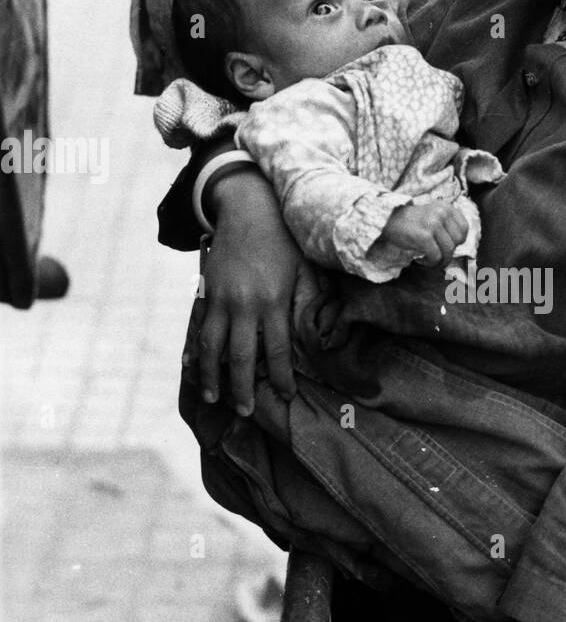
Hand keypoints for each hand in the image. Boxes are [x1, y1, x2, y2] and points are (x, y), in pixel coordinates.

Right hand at [188, 169, 308, 416]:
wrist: (248, 209)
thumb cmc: (285, 241)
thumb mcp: (306, 270)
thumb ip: (311, 304)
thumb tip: (318, 340)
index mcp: (273, 301)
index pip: (278, 350)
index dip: (281, 377)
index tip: (286, 397)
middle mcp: (244, 304)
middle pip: (242, 356)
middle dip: (243, 388)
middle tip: (245, 412)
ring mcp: (220, 298)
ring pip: (212, 346)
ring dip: (211, 375)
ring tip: (214, 398)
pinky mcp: (205, 291)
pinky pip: (196, 326)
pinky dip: (193, 349)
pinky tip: (191, 367)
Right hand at [383, 200, 468, 266]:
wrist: (385, 219)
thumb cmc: (409, 222)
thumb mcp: (430, 215)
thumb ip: (445, 226)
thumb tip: (456, 249)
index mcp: (445, 207)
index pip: (464, 228)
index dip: (457, 241)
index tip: (445, 246)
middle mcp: (441, 213)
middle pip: (458, 241)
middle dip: (448, 252)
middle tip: (436, 255)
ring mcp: (433, 224)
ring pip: (448, 251)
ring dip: (439, 261)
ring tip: (428, 259)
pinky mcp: (424, 236)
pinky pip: (436, 256)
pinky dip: (430, 263)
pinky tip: (420, 259)